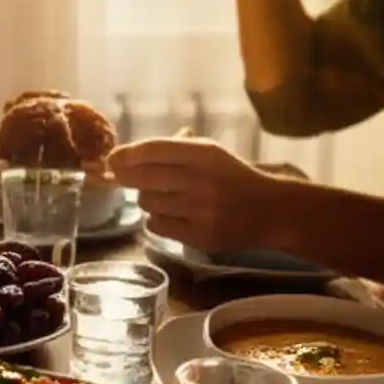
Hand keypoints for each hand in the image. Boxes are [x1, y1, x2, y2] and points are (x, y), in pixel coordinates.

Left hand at [108, 138, 285, 251]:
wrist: (272, 211)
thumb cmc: (234, 178)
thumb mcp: (212, 153)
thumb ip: (175, 148)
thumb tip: (126, 154)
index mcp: (205, 154)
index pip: (153, 150)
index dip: (126, 154)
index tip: (111, 159)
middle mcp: (201, 180)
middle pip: (143, 177)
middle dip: (125, 177)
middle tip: (121, 177)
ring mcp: (200, 211)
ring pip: (146, 203)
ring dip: (146, 199)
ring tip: (162, 197)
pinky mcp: (199, 236)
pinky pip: (156, 226)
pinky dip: (156, 219)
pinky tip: (170, 215)